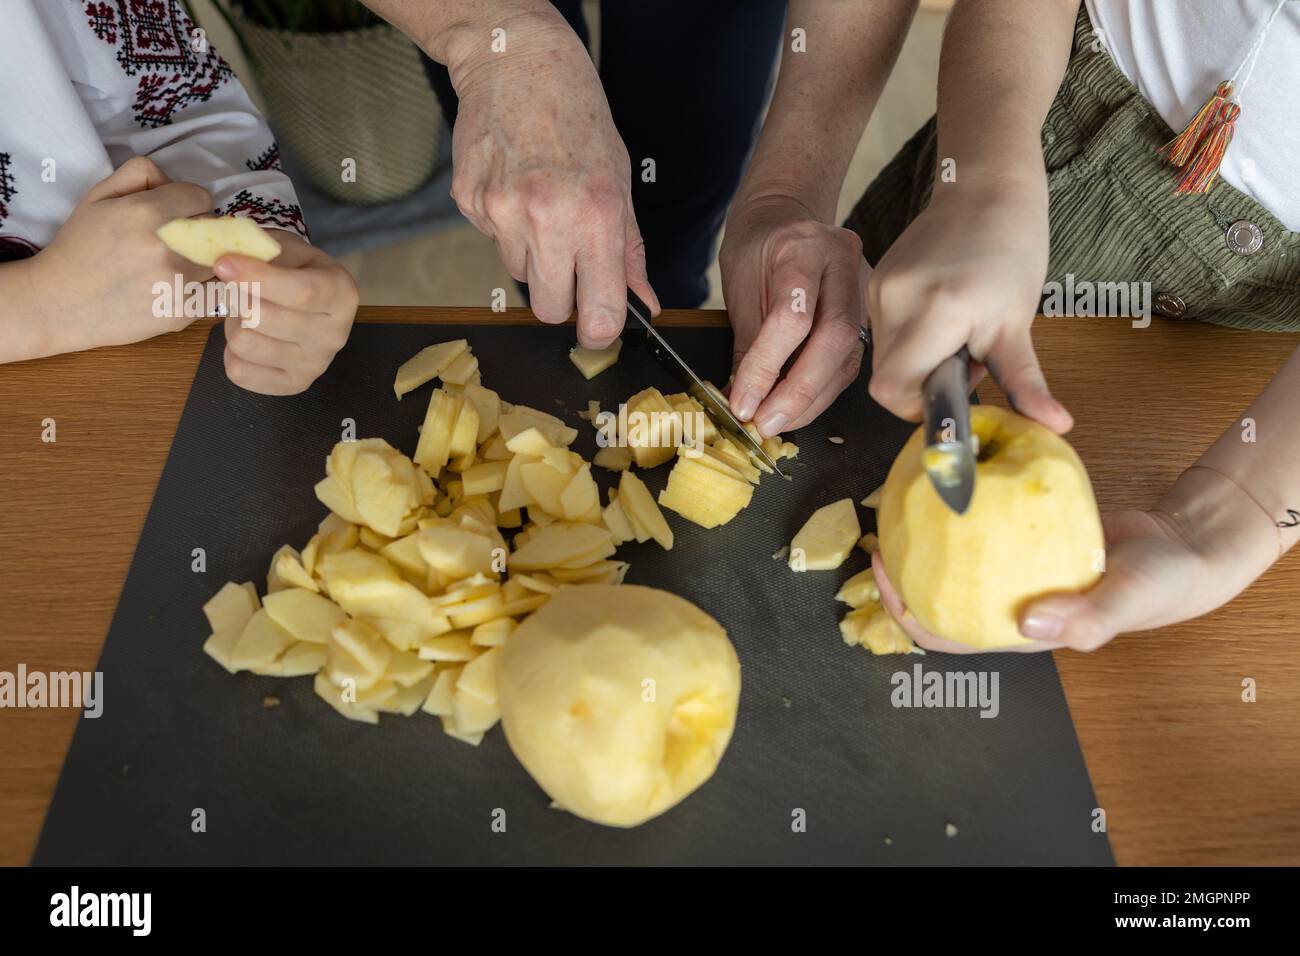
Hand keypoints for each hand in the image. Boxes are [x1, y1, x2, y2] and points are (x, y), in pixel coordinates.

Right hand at [26, 156, 213, 354]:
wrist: (58, 303)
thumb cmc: (79, 247)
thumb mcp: (98, 195)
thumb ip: (140, 174)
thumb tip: (175, 180)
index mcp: (148, 213)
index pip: (202, 198)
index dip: (189, 204)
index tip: (174, 215)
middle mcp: (169, 248)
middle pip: (216, 230)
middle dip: (199, 233)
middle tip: (172, 243)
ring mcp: (179, 284)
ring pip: (219, 264)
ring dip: (204, 263)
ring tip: (172, 268)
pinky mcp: (183, 313)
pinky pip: (213, 294)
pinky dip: (201, 291)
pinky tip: (173, 290)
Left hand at [214, 232, 357, 394]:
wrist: (306, 298)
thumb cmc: (293, 268)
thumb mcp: (284, 248)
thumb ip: (259, 254)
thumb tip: (225, 265)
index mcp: (341, 294)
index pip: (301, 292)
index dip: (257, 278)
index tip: (223, 264)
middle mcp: (335, 335)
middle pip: (265, 319)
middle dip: (237, 297)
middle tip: (236, 288)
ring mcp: (316, 364)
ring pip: (245, 344)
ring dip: (234, 324)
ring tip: (245, 315)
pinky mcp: (294, 385)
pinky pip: (240, 372)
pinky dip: (232, 353)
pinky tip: (249, 338)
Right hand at [446, 10, 657, 347]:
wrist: (518, 63)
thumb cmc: (579, 120)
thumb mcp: (620, 184)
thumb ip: (630, 252)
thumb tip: (645, 304)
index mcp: (595, 216)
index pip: (596, 314)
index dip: (599, 330)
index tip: (600, 325)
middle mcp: (546, 218)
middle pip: (547, 309)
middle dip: (560, 297)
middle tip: (570, 262)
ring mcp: (500, 211)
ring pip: (519, 274)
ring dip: (533, 254)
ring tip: (542, 204)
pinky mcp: (469, 202)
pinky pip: (493, 242)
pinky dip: (506, 226)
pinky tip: (516, 186)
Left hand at [720, 194, 868, 436]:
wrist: (787, 220)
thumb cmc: (758, 249)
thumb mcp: (740, 286)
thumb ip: (746, 344)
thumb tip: (742, 401)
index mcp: (805, 247)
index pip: (792, 317)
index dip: (766, 367)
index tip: (743, 402)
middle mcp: (845, 264)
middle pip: (834, 339)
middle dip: (799, 392)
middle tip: (766, 423)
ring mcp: (864, 289)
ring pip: (847, 356)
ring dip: (811, 399)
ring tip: (777, 422)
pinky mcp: (869, 314)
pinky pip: (849, 361)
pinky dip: (822, 391)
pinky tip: (798, 407)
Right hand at [865, 176, 1072, 433]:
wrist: (985, 188)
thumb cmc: (1011, 250)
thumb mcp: (1018, 324)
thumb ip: (1025, 383)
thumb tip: (1056, 427)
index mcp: (934, 313)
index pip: (891, 391)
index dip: (916, 407)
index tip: (954, 391)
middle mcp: (895, 301)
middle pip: (886, 379)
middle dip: (924, 383)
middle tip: (965, 357)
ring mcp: (878, 290)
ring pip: (884, 358)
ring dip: (917, 361)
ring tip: (955, 333)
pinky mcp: (874, 283)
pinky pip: (883, 334)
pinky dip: (910, 339)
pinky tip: (940, 315)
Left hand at [871, 508, 1216, 653]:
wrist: (1182, 549)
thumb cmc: (1156, 585)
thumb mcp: (1126, 601)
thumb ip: (1085, 619)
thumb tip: (1029, 624)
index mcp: (1016, 630)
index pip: (944, 634)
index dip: (905, 613)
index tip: (883, 574)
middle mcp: (1004, 601)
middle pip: (934, 594)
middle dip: (899, 572)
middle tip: (880, 533)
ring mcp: (1011, 569)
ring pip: (952, 558)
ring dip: (923, 537)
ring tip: (902, 502)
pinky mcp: (1022, 537)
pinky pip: (981, 523)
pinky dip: (963, 505)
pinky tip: (952, 477)